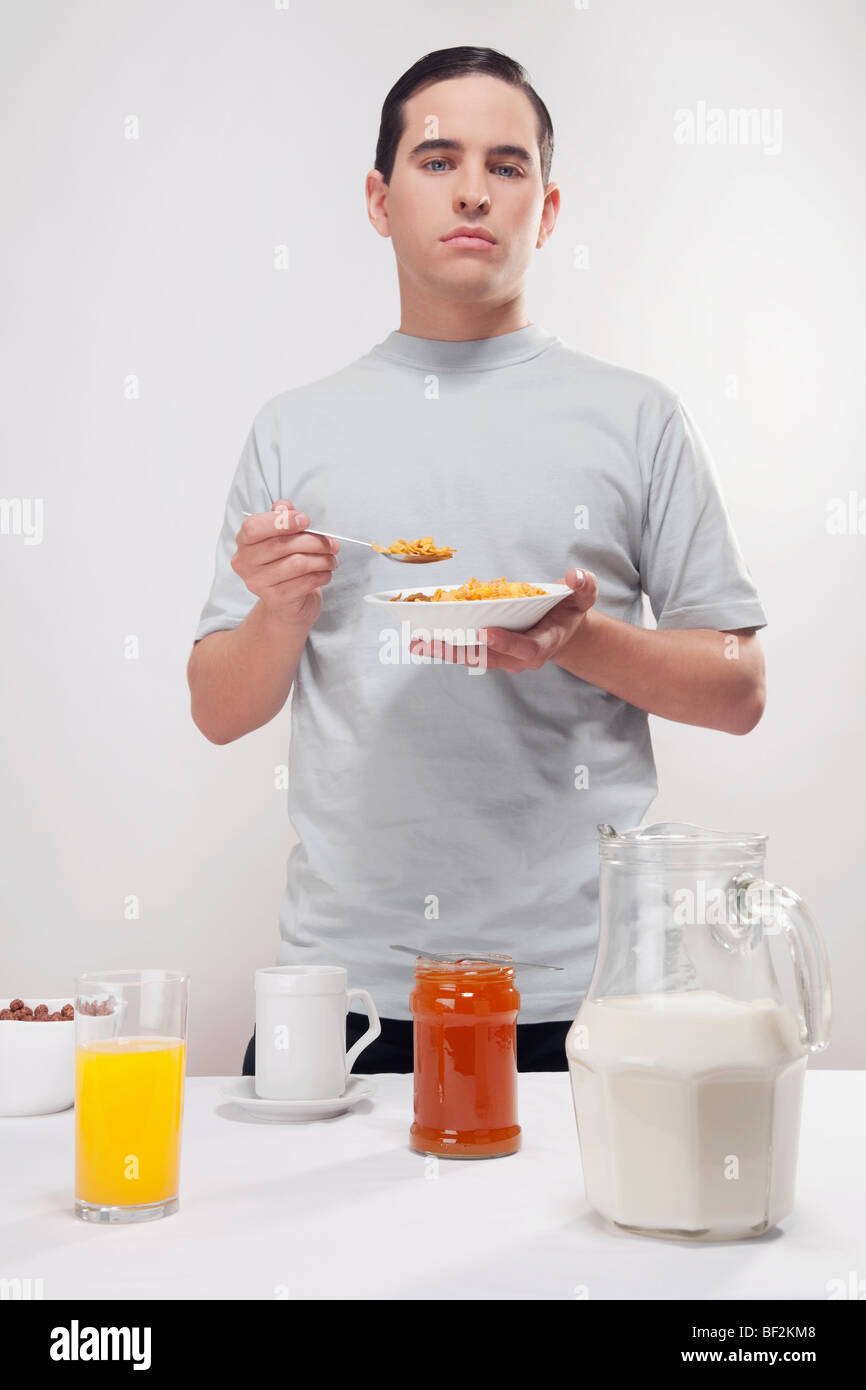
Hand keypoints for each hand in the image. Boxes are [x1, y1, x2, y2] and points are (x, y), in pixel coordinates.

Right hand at [231, 500, 338, 630]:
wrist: (286, 602)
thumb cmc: (285, 562)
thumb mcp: (282, 536)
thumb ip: (281, 517)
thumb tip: (284, 507)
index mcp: (244, 542)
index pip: (254, 527)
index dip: (282, 521)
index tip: (306, 520)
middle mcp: (245, 563)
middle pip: (283, 545)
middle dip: (315, 541)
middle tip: (333, 543)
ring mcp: (259, 583)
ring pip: (298, 564)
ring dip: (323, 559)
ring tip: (332, 559)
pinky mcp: (276, 600)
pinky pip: (306, 582)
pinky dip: (322, 575)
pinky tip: (326, 573)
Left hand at [409, 567, 597, 670]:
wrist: (562, 628)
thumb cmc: (570, 610)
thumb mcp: (583, 596)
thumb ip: (583, 586)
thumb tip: (574, 577)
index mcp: (544, 644)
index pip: (526, 648)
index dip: (506, 642)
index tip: (485, 632)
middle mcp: (521, 658)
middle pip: (489, 657)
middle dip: (459, 649)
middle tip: (431, 639)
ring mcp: (503, 658)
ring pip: (472, 657)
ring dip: (444, 650)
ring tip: (417, 641)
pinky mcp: (490, 653)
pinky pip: (466, 651)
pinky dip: (445, 645)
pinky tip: (421, 638)